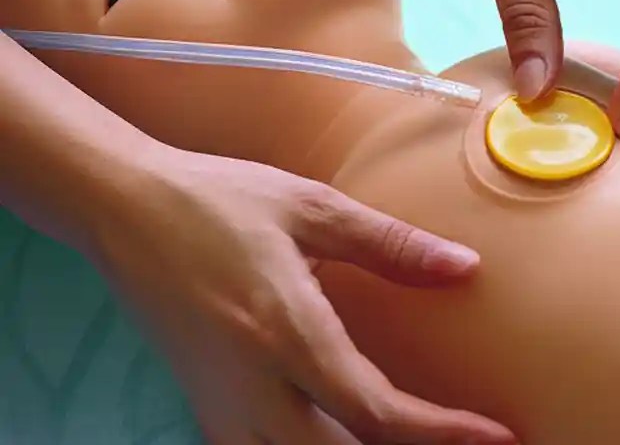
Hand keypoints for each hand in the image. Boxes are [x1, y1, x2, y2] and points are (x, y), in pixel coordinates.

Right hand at [90, 145, 515, 444]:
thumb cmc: (218, 200)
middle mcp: (251, 385)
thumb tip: (466, 266)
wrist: (122, 209)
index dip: (442, 433)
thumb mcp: (312, 207)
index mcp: (285, 332)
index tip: (496, 437)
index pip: (375, 411)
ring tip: (412, 438)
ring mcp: (221, 406)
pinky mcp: (205, 408)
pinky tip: (346, 436)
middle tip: (465, 443)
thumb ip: (392, 245)